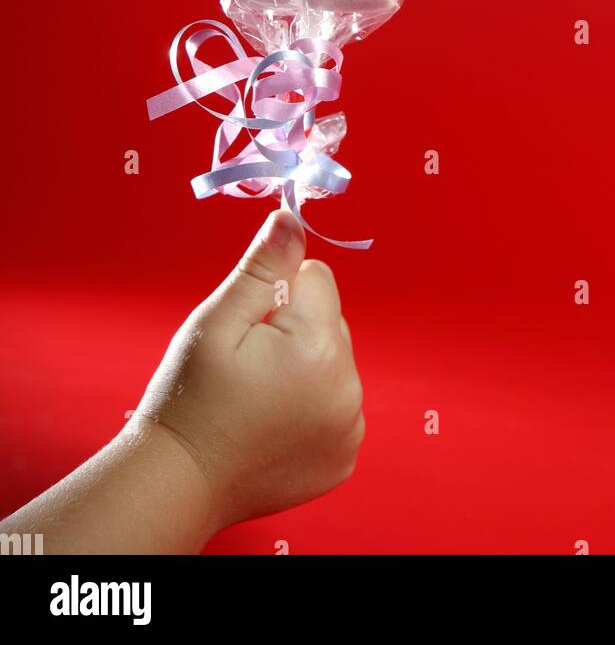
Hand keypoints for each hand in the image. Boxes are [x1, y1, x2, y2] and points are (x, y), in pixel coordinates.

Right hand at [135, 207, 364, 530]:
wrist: (178, 482)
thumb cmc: (189, 399)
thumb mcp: (216, 322)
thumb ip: (262, 267)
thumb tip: (291, 217)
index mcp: (319, 349)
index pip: (317, 278)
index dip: (276, 294)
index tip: (247, 330)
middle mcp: (348, 390)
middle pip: (330, 320)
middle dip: (293, 329)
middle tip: (247, 366)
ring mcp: (349, 429)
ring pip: (334, 361)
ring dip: (303, 366)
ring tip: (256, 396)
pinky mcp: (343, 456)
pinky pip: (336, 404)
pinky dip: (309, 406)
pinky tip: (270, 422)